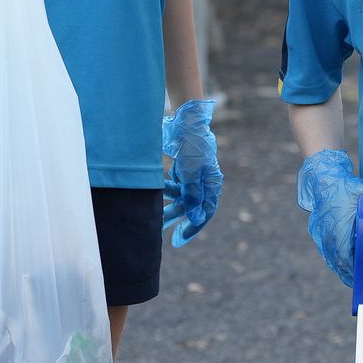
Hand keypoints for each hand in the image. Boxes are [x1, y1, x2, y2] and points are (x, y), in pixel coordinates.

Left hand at [160, 99, 221, 246]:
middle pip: (190, 207)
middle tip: (159, 232)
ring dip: (166, 206)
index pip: (204, 212)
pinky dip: (164, 191)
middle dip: (175, 220)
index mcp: (211, 185)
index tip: (178, 239)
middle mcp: (203, 183)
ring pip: (179, 198)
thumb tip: (195, 217)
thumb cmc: (192, 148)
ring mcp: (192, 176)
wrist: (185, 122)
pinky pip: (173, 187)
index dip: (192, 227)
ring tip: (151, 217)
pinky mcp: (181, 170)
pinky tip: (154, 194)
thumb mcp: (191, 175)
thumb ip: (192, 196)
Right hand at [296, 149, 362, 309]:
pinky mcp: (324, 244)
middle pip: (350, 273)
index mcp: (340, 234)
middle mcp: (330, 244)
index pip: (357, 264)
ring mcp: (325, 245)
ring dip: (359, 283)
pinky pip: (338, 264)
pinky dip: (351, 273)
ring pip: (343, 270)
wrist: (322, 181)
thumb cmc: (347, 187)